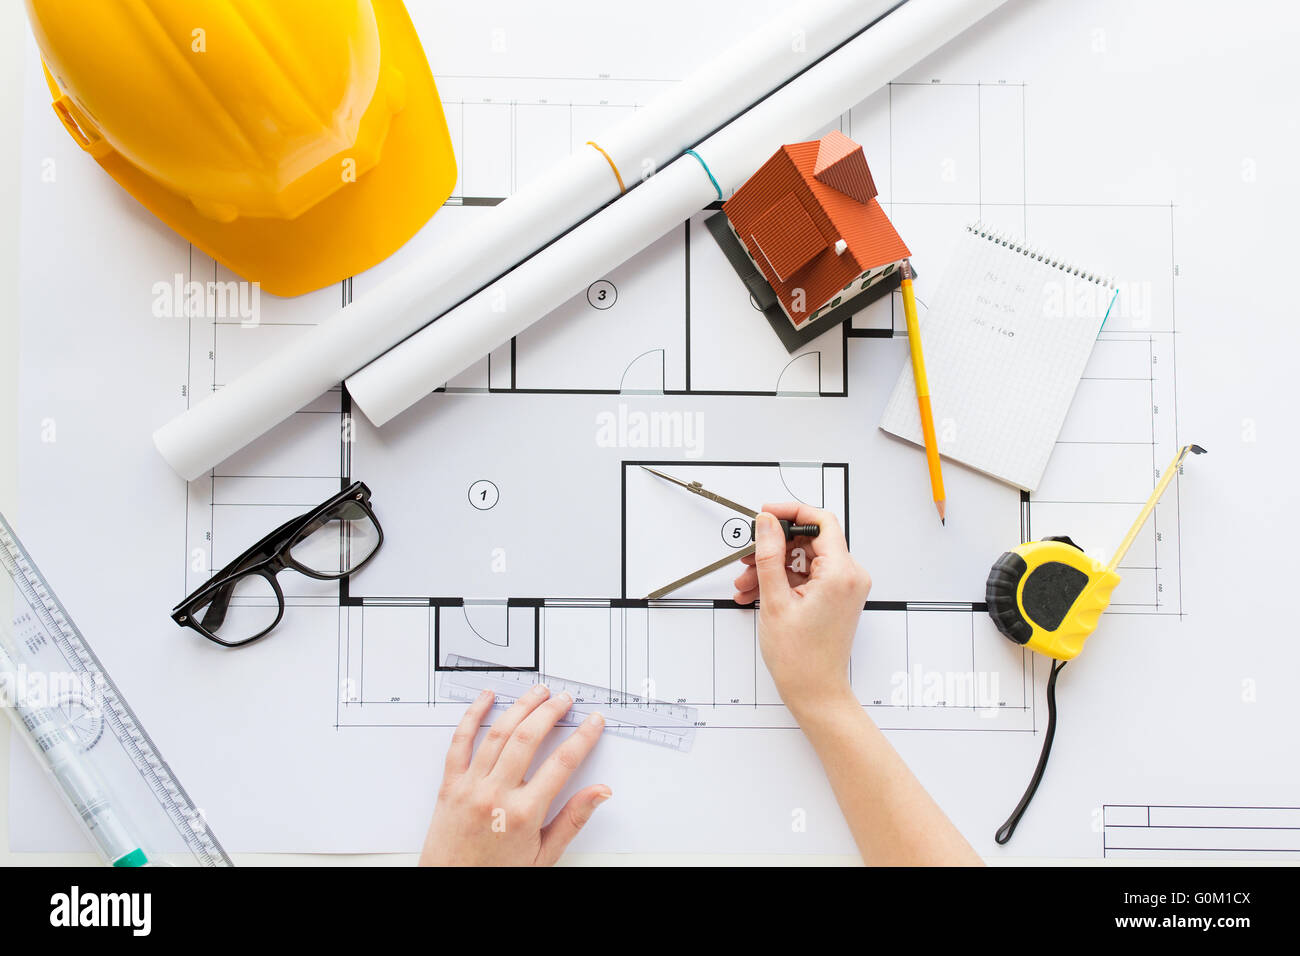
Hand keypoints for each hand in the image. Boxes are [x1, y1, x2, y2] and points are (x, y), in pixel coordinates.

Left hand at [419, 685, 610, 865]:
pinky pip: (459, 742)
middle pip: (528, 739)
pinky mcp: (450, 785)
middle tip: (565, 699)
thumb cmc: (497, 874)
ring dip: (520, 707)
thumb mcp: (543, 856)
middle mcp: (496, 795)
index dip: (582, 738)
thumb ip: (572, 820)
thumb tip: (600, 793)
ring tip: (538, 693)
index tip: (593, 722)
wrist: (452, 888)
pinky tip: (486, 699)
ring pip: (498, 734)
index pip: (562, 764)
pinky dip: (473, 716)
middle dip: (551, 712)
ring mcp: (471, 787)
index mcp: (523, 814)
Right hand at [732, 503, 869, 717]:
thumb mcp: (775, 600)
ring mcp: (844, 587)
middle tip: (748, 556)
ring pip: (804, 559)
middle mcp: (850, 576)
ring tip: (746, 583)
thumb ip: (770, 555)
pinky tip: (757, 592)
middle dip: (774, 546)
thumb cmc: (801, 658)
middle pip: (810, 540)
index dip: (791, 512)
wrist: (815, 692)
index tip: (766, 515)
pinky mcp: (836, 596)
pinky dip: (783, 580)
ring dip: (773, 566)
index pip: (820, 521)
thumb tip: (767, 522)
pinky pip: (807, 575)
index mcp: (841, 572)